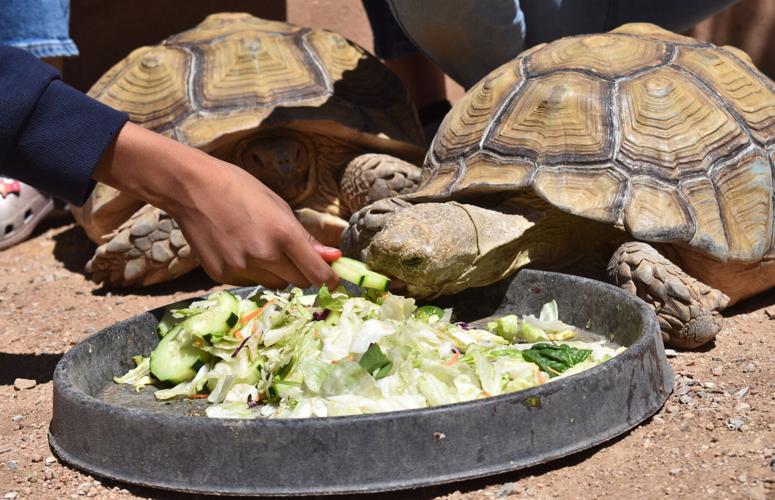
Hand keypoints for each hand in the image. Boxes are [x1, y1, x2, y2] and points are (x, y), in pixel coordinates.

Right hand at [93, 123, 340, 288]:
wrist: (192, 188)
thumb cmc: (240, 189)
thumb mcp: (279, 206)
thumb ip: (305, 237)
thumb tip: (333, 258)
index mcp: (284, 234)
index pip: (316, 273)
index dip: (329, 279)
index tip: (333, 279)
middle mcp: (264, 255)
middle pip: (299, 282)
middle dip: (303, 273)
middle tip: (295, 257)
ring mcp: (241, 268)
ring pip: (274, 284)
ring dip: (276, 272)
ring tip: (259, 245)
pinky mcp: (221, 275)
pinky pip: (249, 282)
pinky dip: (252, 271)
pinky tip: (239, 248)